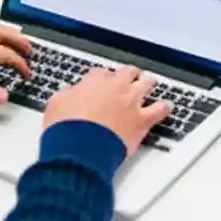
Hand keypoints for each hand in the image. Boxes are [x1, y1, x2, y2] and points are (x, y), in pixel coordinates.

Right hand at [44, 65, 170, 155]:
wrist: (80, 148)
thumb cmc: (66, 128)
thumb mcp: (56, 104)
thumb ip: (67, 96)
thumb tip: (69, 95)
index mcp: (95, 80)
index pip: (102, 72)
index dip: (102, 78)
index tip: (101, 83)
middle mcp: (116, 87)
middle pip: (128, 72)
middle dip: (128, 76)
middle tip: (127, 80)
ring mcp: (132, 101)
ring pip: (147, 84)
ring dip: (147, 84)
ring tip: (148, 84)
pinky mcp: (141, 120)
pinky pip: (160, 110)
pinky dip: (163, 108)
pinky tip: (165, 107)